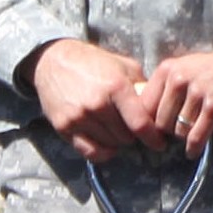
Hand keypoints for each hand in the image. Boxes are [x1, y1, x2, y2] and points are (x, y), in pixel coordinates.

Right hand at [21, 38, 164, 162]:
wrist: (53, 60)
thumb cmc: (92, 62)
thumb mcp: (123, 66)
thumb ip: (142, 86)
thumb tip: (160, 107)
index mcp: (115, 87)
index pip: (141, 124)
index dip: (153, 138)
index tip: (160, 144)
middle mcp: (97, 104)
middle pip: (127, 137)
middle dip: (133, 135)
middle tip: (131, 127)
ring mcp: (79, 117)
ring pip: (111, 145)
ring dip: (117, 141)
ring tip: (116, 130)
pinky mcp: (65, 126)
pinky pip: (90, 152)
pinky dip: (102, 152)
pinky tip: (106, 145)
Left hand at [142, 46, 212, 156]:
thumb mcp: (185, 69)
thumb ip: (166, 87)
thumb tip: (145, 115)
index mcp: (168, 70)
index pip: (145, 105)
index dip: (148, 123)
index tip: (154, 133)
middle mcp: (179, 79)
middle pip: (160, 122)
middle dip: (168, 132)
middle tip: (177, 134)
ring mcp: (197, 93)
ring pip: (178, 130)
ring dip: (184, 137)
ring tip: (192, 133)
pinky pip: (196, 136)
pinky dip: (193, 148)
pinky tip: (194, 151)